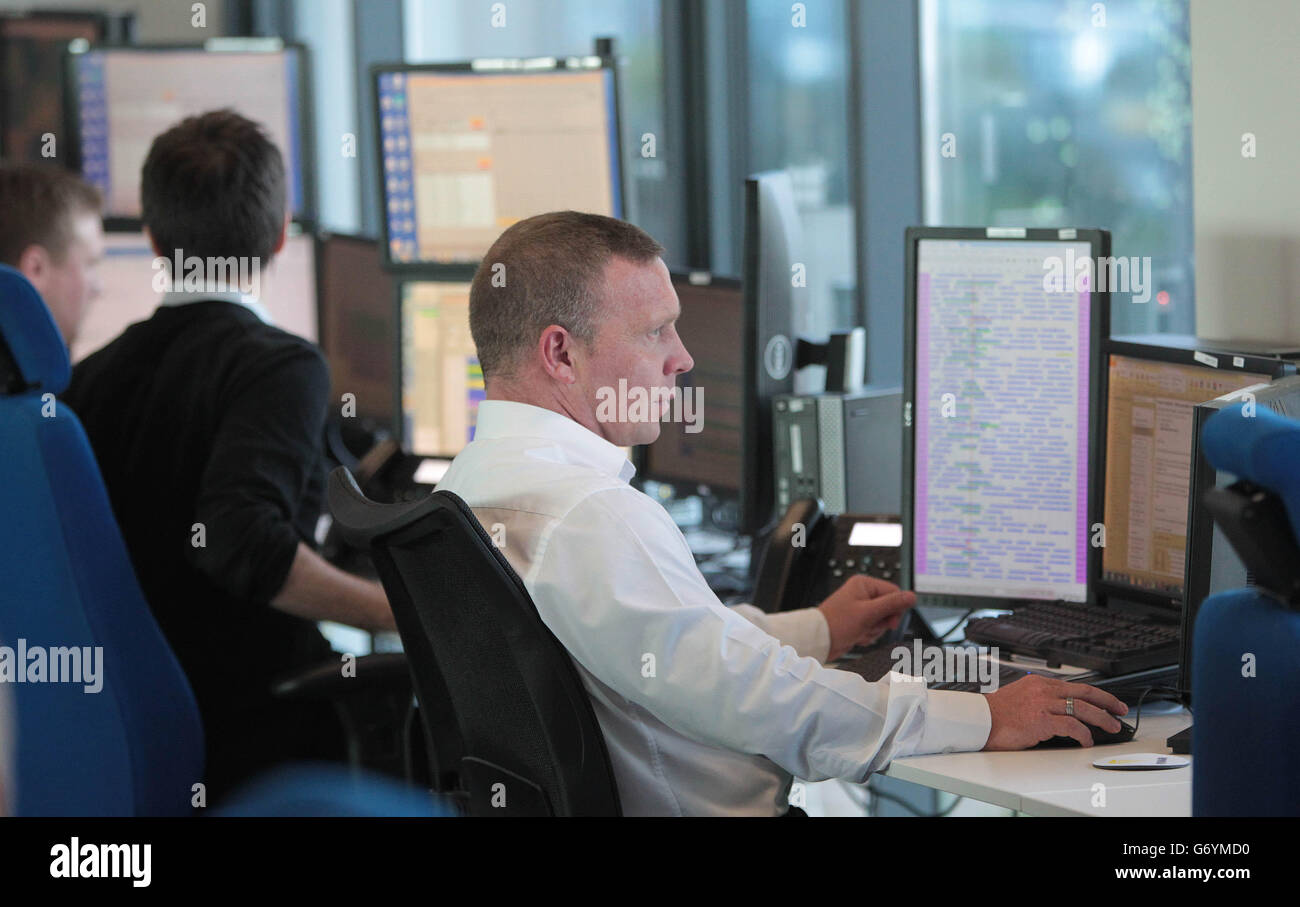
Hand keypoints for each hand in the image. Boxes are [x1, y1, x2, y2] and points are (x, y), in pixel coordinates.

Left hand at [817, 575, 915, 660]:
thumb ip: (892, 604)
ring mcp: (861, 608)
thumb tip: (912, 596)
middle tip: (869, 625)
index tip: (889, 621)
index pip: (894, 592)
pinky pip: (873, 628)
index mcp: (864, 584)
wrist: (819, 640)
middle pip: (889, 608)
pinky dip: (868, 635)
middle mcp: (863, 594)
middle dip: (882, 622)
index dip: (895, 609)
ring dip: (874, 630)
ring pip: (882, 621)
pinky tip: (857, 636)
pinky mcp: (859, 621)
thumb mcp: (868, 613)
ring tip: (860, 631)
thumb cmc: (836, 623)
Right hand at [982, 675, 1128, 749]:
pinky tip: (1087, 740)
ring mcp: (1043, 705)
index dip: (1097, 694)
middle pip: (1085, 693)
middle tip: (1120, 710)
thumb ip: (1041, 700)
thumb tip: (1063, 712)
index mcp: (1039, 683)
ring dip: (1102, 719)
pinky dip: (1084, 734)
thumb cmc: (996, 714)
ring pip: (1082, 709)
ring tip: (1112, 727)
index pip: (1076, 686)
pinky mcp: (1041, 721)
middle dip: (1107, 702)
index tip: (1109, 701)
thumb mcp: (1021, 698)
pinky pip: (1071, 726)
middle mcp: (1043, 690)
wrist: (979, 721)